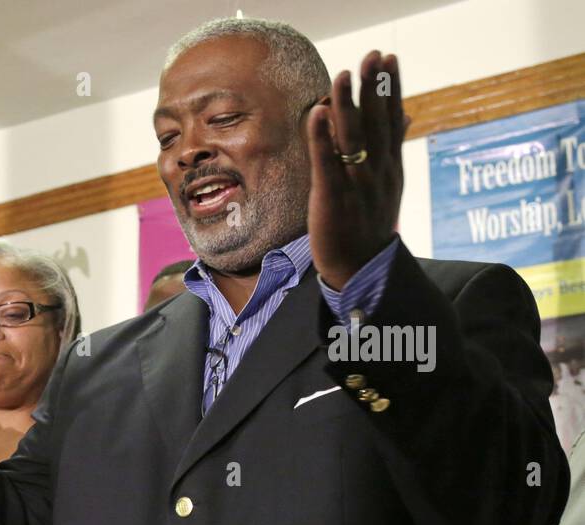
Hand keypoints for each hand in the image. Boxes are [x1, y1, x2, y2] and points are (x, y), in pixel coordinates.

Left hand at [305, 51, 406, 290]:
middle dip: (374, 87)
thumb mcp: (389, 184)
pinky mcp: (332, 198)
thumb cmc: (369, 224)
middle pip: (376, 122)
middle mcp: (378, 172)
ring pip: (353, 138)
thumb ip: (394, 147)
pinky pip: (326, 162)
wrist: (360, 269)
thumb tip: (407, 115)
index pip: (392, 119)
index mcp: (391, 166)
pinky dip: (322, 136)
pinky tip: (319, 112)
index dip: (391, 87)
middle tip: (372, 54)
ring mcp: (356, 185)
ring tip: (343, 74)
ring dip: (348, 104)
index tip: (390, 58)